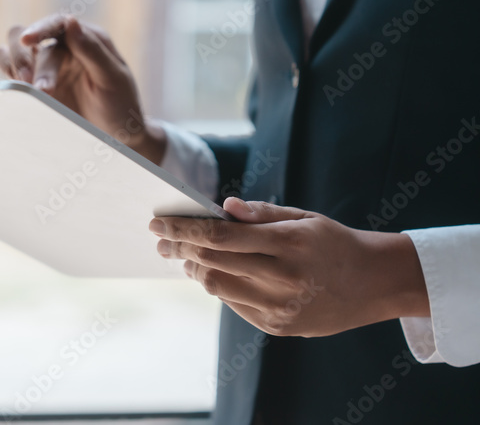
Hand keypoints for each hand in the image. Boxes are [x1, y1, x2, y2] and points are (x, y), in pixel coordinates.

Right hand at [0, 14, 166, 163]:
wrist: (115, 136)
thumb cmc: (120, 104)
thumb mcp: (113, 78)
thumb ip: (92, 50)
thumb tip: (70, 20)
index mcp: (84, 39)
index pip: (57, 24)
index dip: (39, 28)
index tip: (28, 40)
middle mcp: (61, 47)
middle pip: (26, 35)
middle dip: (24, 58)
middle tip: (35, 87)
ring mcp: (44, 65)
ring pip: (10, 49)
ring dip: (13, 65)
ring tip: (26, 89)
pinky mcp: (32, 84)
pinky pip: (9, 71)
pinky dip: (6, 76)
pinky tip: (17, 91)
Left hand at [150, 197, 429, 337]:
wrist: (374, 284)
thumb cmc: (333, 242)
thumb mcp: (304, 218)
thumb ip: (261, 213)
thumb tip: (222, 206)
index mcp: (288, 243)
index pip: (219, 235)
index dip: (183, 228)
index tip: (157, 222)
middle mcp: (283, 277)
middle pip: (211, 261)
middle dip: (179, 248)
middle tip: (161, 239)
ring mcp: (279, 306)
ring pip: (216, 286)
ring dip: (194, 269)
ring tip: (185, 256)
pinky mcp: (277, 326)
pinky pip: (232, 304)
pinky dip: (217, 285)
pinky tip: (211, 272)